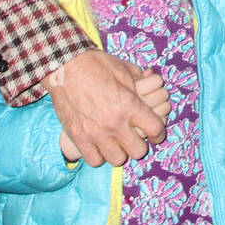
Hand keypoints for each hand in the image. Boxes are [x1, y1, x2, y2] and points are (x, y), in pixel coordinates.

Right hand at [44, 49, 167, 167]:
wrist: (64, 66)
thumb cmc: (96, 65)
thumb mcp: (124, 69)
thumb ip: (141, 81)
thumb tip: (152, 82)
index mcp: (129, 105)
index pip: (155, 130)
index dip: (159, 134)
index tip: (157, 134)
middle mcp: (114, 123)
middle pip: (138, 151)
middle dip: (140, 144)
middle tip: (135, 137)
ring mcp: (95, 133)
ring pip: (117, 159)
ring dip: (120, 152)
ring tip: (117, 143)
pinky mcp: (78, 137)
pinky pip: (94, 160)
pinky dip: (99, 155)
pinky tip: (100, 145)